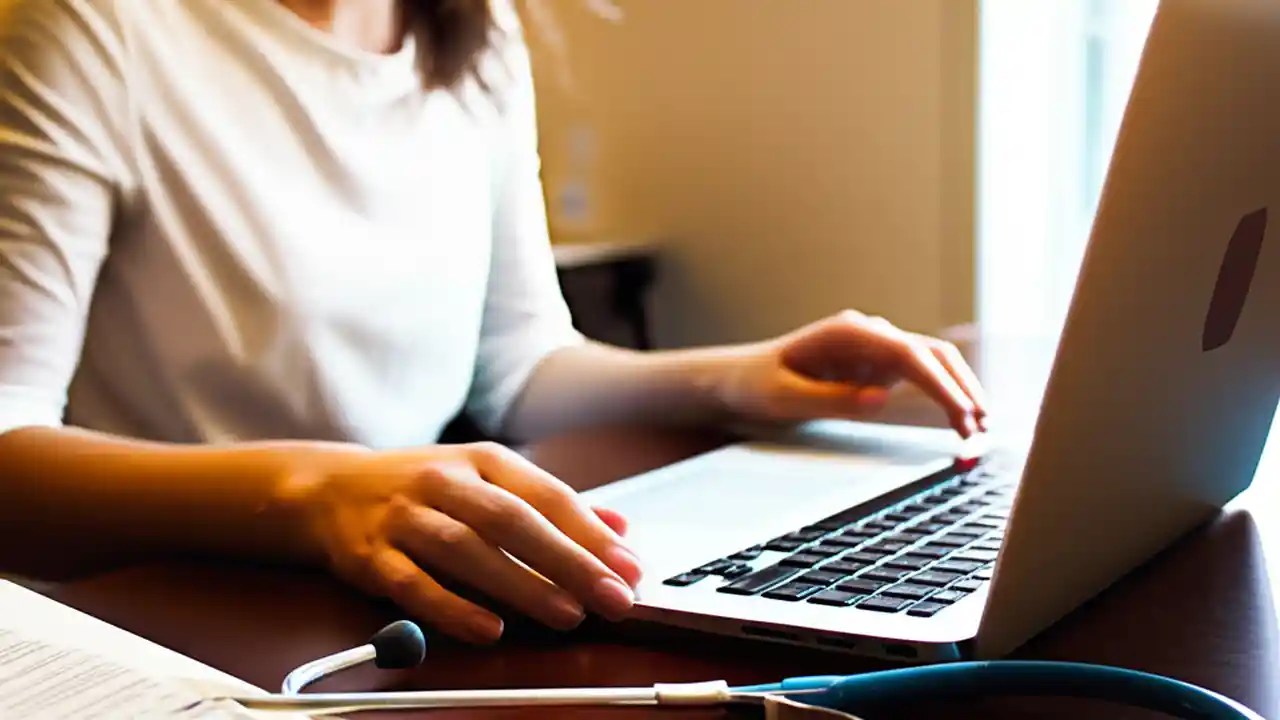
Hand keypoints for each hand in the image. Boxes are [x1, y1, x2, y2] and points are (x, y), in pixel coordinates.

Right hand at [287, 442, 640, 643]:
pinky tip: (489, 628)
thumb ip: (552, 505)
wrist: (329, 489)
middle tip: (612, 596)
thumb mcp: (488, 481)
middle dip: (570, 561)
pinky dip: (453, 608)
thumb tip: (618, 526)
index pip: (548, 495)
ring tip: (567, 613)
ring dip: (522, 584)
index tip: (630, 567)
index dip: (592, 533)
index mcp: (483, 461)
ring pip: (468, 550)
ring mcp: (405, 518)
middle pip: (514, 522)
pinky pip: (414, 584)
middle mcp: (444, 482)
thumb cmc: (423, 489)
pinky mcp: (370, 555)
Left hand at [716, 311, 986, 436]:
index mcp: (847, 332)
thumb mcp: (786, 398)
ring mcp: (876, 348)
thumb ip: (833, 398)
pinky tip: (959, 420)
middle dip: (960, 387)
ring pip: (932, 364)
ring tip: (978, 428)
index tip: (961, 411)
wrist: (741, 378)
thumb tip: (881, 398)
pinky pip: (920, 378)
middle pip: (931, 353)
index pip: (907, 353)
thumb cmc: (758, 384)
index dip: (938, 383)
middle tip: (981, 425)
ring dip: (957, 392)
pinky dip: (942, 397)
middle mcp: (869, 334)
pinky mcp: (877, 366)